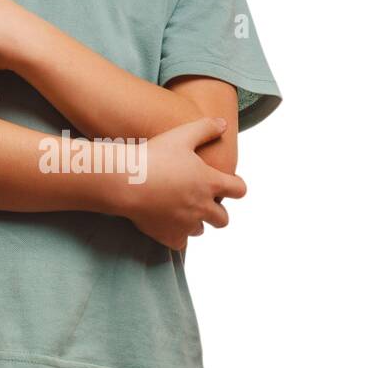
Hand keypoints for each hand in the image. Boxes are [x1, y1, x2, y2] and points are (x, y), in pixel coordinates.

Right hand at [110, 117, 246, 249]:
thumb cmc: (154, 156)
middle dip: (217, 212)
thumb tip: (223, 124)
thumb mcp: (182, 135)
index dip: (236, 187)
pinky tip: (167, 225)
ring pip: (200, 230)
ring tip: (181, 211)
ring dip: (195, 222)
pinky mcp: (170, 236)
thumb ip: (206, 128)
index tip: (227, 185)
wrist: (127, 181)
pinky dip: (176, 236)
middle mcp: (203, 207)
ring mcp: (187, 224)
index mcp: (210, 183)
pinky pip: (180, 243)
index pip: (239, 190)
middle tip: (203, 202)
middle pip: (223, 219)